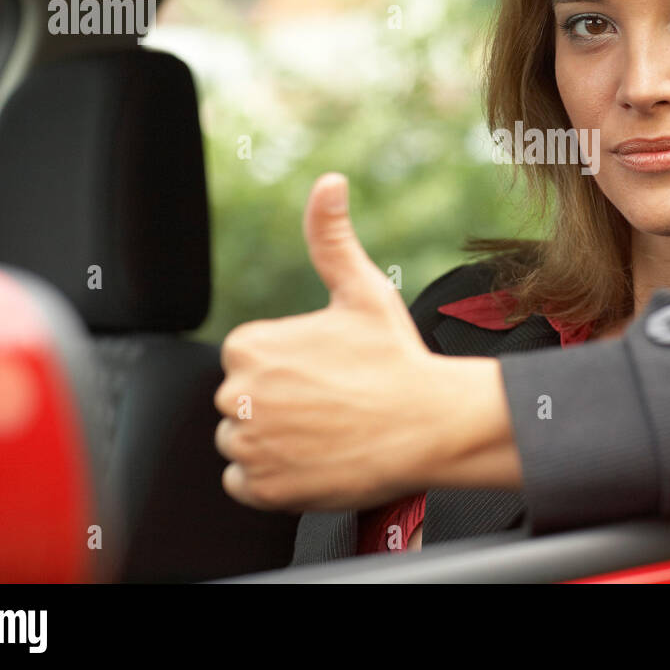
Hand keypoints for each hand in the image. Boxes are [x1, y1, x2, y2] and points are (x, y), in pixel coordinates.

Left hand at [214, 172, 448, 511]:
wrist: (430, 426)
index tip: (325, 370)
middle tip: (332, 401)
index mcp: (251, 346)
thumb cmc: (396, 358)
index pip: (249, 358)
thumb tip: (328, 183)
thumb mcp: (364, 290)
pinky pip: (244, 481)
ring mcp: (250, 444)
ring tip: (325, 430)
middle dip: (278, 402)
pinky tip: (312, 458)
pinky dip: (271, 476)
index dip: (289, 364)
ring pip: (242, 440)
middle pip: (242, 400)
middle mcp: (239, 396)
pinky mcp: (262, 487)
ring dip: (273, 439)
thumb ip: (330, 236)